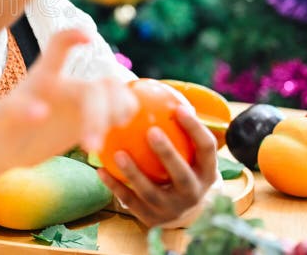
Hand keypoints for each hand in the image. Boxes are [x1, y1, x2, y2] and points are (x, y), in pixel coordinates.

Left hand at [0, 29, 136, 170]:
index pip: (59, 45)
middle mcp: (66, 86)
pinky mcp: (89, 119)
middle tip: (89, 146)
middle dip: (101, 114)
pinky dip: (122, 118)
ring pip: (116, 91)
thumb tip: (42, 112)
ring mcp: (80, 102)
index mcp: (44, 78)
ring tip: (95, 145)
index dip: (73, 36)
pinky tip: (103, 140)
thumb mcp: (0, 118)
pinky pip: (119, 108)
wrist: (3, 147)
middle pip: (99, 86)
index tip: (87, 39)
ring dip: (117, 114)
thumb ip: (17, 112)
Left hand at [97, 106, 218, 226]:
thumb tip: (154, 87)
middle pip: (182, 175)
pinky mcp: (151, 219)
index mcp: (206, 173)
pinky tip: (99, 169)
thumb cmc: (179, 168)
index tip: (179, 108)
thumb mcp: (187, 152)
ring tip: (118, 153)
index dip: (196, 129)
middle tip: (151, 131)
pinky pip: (129, 201)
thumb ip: (176, 126)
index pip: (207, 149)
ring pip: (152, 192)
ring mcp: (172, 210)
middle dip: (168, 154)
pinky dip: (114, 185)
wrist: (177, 212)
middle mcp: (193, 194)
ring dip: (134, 173)